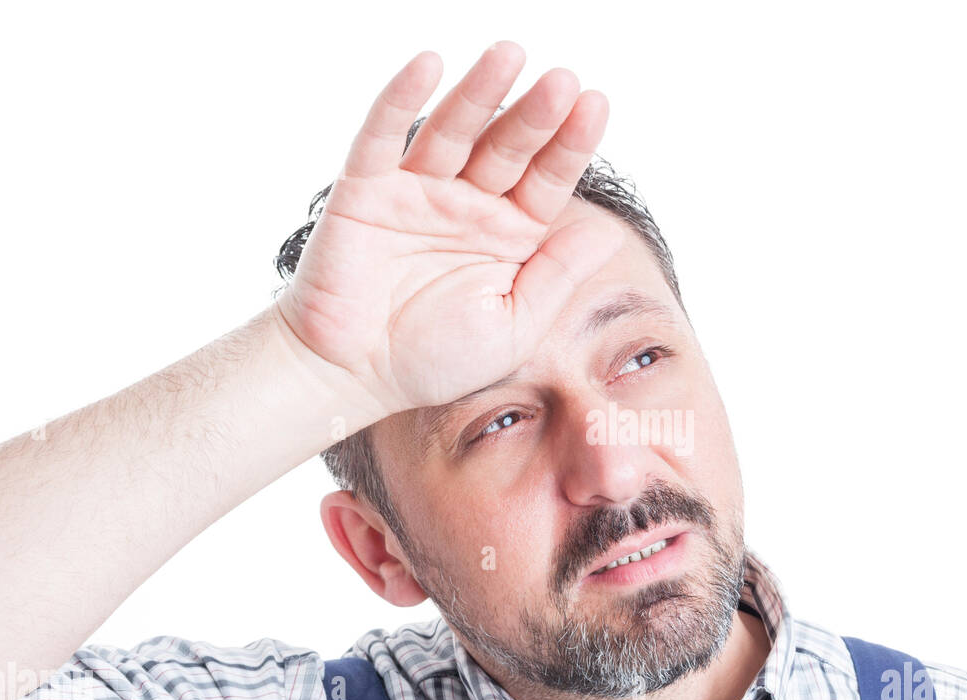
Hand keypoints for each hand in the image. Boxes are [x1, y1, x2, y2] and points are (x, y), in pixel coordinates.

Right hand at [273, 41, 623, 415]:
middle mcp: (468, 203)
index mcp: (510, 233)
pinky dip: (400, 100)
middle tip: (562, 79)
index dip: (570, 142)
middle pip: (506, 146)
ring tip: (509, 55)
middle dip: (534, 113)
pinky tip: (428, 66)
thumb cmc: (436, 359)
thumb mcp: (514, 325)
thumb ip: (557, 275)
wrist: (354, 378)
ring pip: (453, 131)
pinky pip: (381, 137)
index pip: (547, 178)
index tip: (596, 103)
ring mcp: (416, 191)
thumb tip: (611, 232)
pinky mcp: (365, 190)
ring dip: (480, 92)